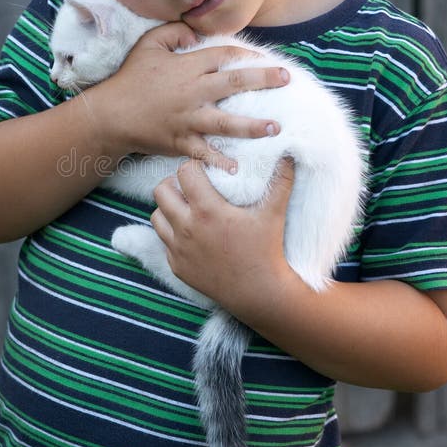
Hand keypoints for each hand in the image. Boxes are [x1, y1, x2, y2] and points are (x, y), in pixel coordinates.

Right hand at [98, 22, 289, 171]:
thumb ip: (174, 33)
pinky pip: (204, 152)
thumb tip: (196, 35)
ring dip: (253, 126)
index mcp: (187, 67)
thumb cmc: (130, 78)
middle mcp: (192, 92)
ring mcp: (188, 119)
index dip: (248, 55)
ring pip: (226, 122)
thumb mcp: (148, 45)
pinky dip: (220, 161)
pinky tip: (238, 168)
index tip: (267, 58)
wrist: (110, 115)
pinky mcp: (180, 141)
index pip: (224, 55)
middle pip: (234, 83)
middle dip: (264, 80)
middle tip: (287, 80)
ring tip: (275, 128)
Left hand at [150, 157, 295, 309]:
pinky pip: (165, 243)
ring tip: (187, 209)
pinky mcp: (177, 267)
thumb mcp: (273, 213)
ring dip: (168, 209)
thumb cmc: (267, 250)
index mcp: (207, 210)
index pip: (184, 173)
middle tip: (190, 187)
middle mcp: (187, 228)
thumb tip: (290, 153)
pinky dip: (173, 235)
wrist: (261, 293)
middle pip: (161, 191)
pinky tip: (192, 235)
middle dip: (174, 184)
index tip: (205, 171)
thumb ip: (280, 180)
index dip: (193, 167)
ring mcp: (179, 249)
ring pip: (156, 216)